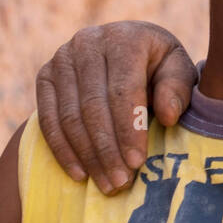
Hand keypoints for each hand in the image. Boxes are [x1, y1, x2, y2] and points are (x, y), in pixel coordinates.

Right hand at [35, 21, 197, 193]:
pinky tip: (79, 174)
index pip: (123, 90)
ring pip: (69, 116)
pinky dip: (62, 150)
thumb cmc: (159, 66)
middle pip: (93, 106)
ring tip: (106, 184)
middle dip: (107, 149)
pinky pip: (48, 119)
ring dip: (87, 155)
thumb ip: (177, 90)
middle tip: (120, 182)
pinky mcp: (45, 75)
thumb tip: (169, 116)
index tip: (138, 163)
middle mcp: (88, 42)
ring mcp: (62, 57)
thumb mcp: (178, 71)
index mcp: (125, 38)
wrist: (125, 50)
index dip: (129, 129)